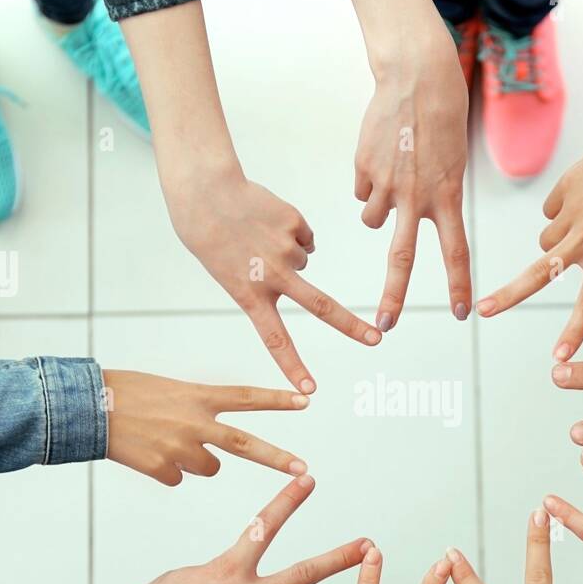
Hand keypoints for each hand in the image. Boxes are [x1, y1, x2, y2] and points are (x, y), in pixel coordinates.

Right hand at [103, 369, 310, 484]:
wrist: (87, 408)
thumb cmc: (127, 393)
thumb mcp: (170, 390)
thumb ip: (197, 410)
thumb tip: (208, 441)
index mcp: (198, 396)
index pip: (247, 397)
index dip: (277, 399)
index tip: (305, 400)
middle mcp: (194, 422)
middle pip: (246, 445)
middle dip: (277, 459)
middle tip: (304, 470)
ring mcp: (178, 448)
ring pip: (208, 469)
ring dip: (194, 461)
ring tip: (164, 442)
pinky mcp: (160, 469)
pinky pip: (176, 478)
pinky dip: (165, 470)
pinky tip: (145, 454)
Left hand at [168, 171, 380, 392]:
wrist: (206, 193)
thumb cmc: (212, 237)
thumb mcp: (231, 272)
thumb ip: (269, 280)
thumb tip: (308, 263)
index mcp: (250, 295)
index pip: (275, 339)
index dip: (293, 366)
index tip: (310, 390)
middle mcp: (273, 276)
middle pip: (320, 306)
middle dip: (351, 326)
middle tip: (376, 339)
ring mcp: (286, 249)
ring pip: (305, 259)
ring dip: (289, 251)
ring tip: (258, 236)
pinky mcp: (294, 223)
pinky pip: (304, 235)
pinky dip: (291, 230)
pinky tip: (268, 220)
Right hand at [355, 51, 471, 330]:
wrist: (416, 79)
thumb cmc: (440, 120)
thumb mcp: (450, 163)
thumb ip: (430, 197)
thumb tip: (390, 221)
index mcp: (447, 196)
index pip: (456, 251)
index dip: (458, 285)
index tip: (461, 314)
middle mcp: (417, 197)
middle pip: (402, 258)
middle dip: (393, 296)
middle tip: (386, 325)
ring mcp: (387, 185)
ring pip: (373, 220)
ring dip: (378, 211)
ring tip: (390, 177)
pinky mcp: (364, 170)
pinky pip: (362, 191)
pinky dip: (368, 181)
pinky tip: (380, 156)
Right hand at [477, 127, 582, 360]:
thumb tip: (547, 248)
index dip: (574, 332)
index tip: (560, 358)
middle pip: (539, 274)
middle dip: (508, 295)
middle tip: (483, 310)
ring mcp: (573, 214)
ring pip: (546, 237)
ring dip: (558, 233)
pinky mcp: (563, 191)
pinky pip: (550, 209)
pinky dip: (563, 205)